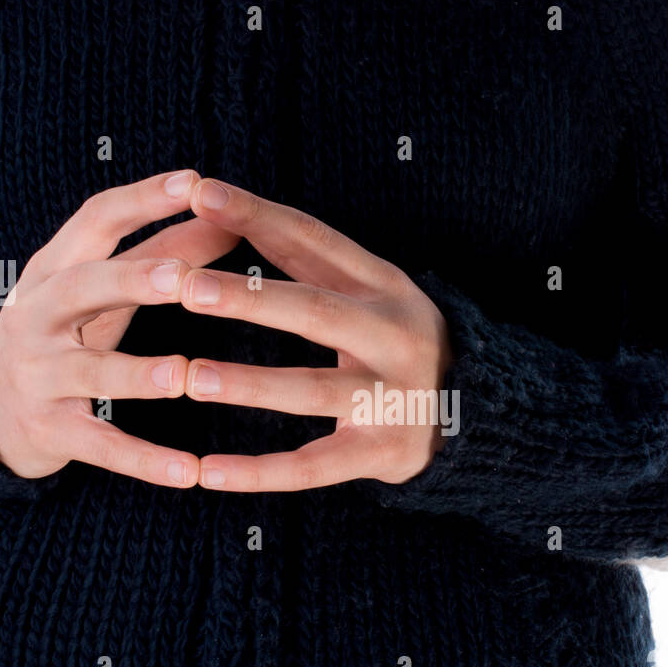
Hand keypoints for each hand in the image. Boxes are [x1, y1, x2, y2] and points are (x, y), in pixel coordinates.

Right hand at [0, 170, 239, 485]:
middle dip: (133, 279)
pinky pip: (100, 446)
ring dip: (136, 374)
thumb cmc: (66, 336)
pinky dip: (144, 461)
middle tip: (183, 278)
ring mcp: (39, 375)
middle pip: (83, 288)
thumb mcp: (103, 291)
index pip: (95, 220)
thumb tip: (233, 217)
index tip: (194, 182)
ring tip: (182, 376)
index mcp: (56, 268)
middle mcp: (38, 315)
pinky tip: (189, 472)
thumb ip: (164, 255)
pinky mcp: (49, 431)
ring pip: (89, 372)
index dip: (142, 200)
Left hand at [180, 178, 451, 490]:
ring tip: (190, 378)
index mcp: (384, 286)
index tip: (200, 193)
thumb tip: (214, 202)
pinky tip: (208, 473)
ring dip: (250, 385)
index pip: (317, 241)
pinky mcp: (381, 453)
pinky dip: (259, 472)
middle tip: (186, 288)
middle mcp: (394, 337)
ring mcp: (392, 398)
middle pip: (316, 312)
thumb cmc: (394, 342)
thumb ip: (303, 256)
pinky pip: (312, 467)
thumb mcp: (368, 291)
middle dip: (250, 299)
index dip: (259, 215)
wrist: (481, 415)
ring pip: (313, 391)